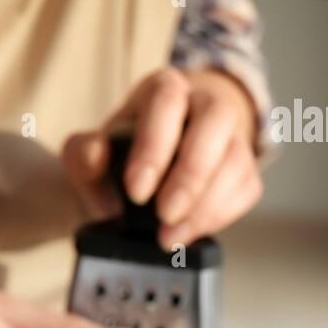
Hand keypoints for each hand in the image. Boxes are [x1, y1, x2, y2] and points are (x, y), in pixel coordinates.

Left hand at [63, 66, 262, 249]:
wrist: (139, 185)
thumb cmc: (115, 165)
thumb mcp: (87, 157)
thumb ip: (82, 155)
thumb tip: (94, 155)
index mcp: (163, 91)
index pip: (168, 100)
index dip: (155, 146)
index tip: (136, 192)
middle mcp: (202, 104)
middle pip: (216, 120)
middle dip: (191, 173)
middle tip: (165, 216)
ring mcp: (229, 137)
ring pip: (236, 159)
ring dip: (206, 205)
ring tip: (169, 237)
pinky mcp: (243, 170)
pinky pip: (245, 189)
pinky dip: (219, 216)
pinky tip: (188, 234)